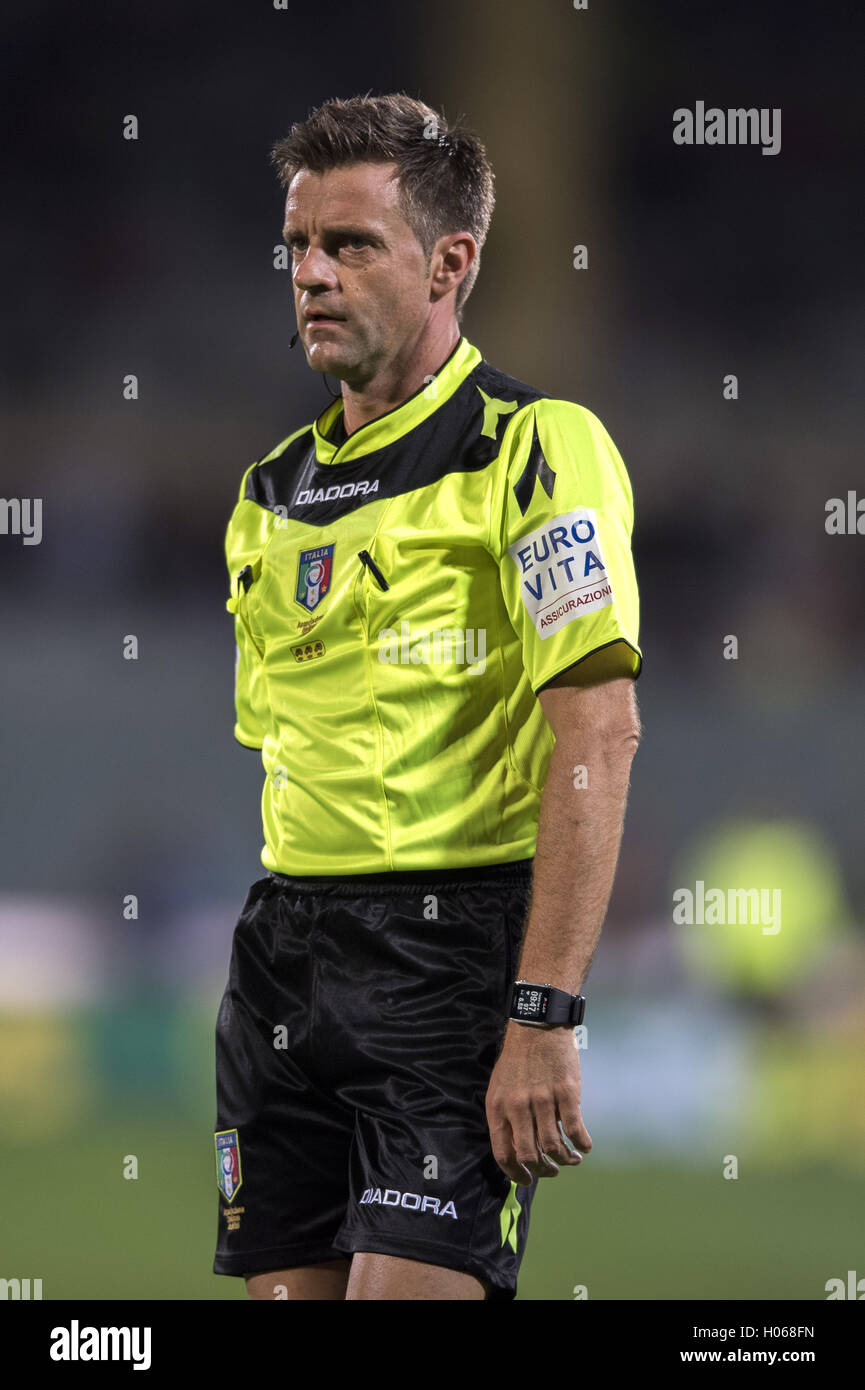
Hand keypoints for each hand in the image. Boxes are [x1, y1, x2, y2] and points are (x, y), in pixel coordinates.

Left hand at [485, 1021, 591, 1184]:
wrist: (537, 1027)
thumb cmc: (518, 1060)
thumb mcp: (501, 1088)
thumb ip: (506, 1118)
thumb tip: (518, 1152)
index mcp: (498, 1107)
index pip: (503, 1153)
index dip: (516, 1173)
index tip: (527, 1179)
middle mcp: (517, 1106)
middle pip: (530, 1155)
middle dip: (543, 1170)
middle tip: (552, 1171)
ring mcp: (542, 1100)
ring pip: (553, 1146)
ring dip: (565, 1160)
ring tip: (572, 1159)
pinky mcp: (565, 1092)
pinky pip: (574, 1129)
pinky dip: (581, 1143)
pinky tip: (584, 1146)